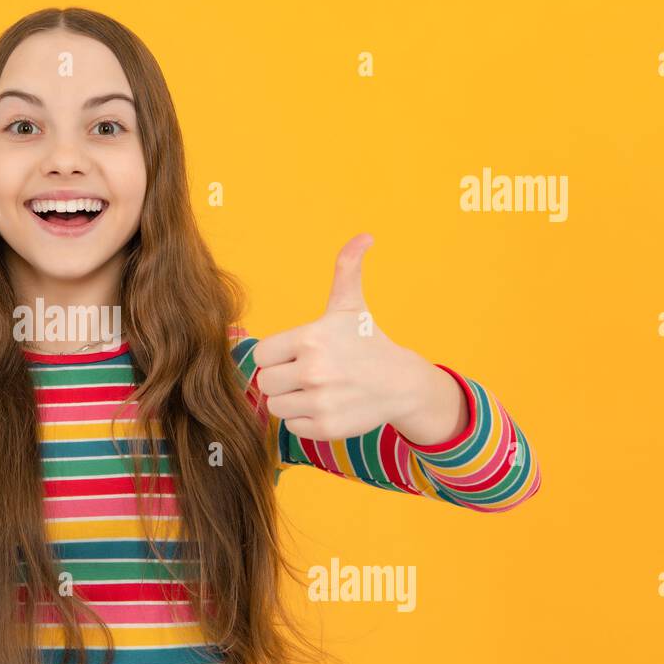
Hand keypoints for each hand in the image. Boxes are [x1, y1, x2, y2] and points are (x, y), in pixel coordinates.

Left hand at [251, 234, 421, 441]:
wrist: (402, 383)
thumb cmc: (368, 341)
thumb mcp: (351, 304)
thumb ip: (347, 269)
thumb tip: (364, 236)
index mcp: (309, 339)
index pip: (261, 354)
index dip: (275, 355)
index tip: (295, 354)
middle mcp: (313, 371)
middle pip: (265, 382)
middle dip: (281, 378)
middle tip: (305, 373)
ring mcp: (320, 401)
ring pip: (275, 406)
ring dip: (290, 400)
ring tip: (315, 389)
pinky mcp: (326, 427)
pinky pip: (292, 426)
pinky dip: (304, 420)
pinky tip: (325, 406)